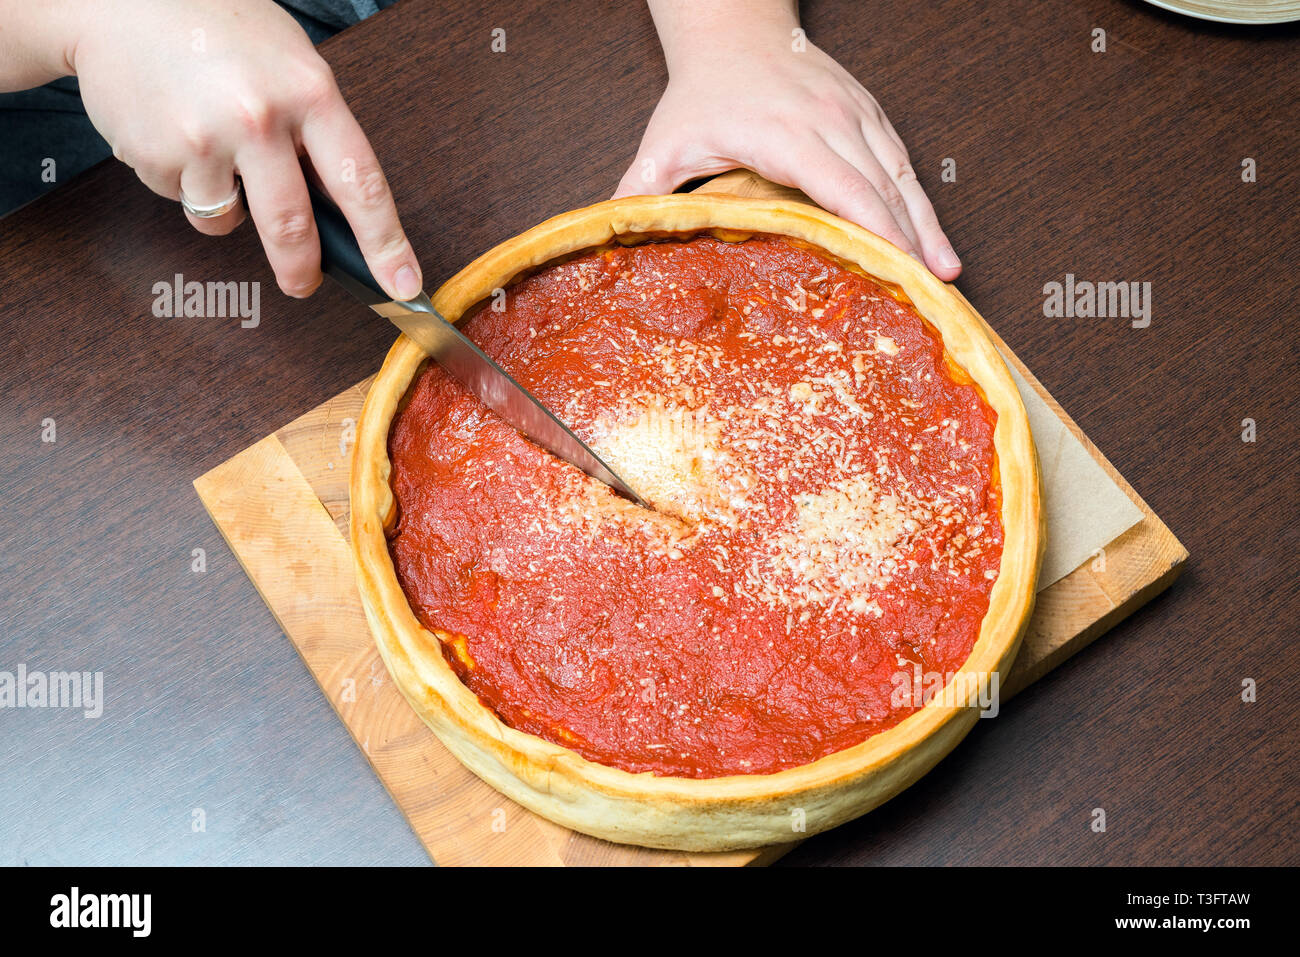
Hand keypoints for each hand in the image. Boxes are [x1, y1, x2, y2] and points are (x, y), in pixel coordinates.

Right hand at [70, 0, 420, 298]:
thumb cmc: (215, 24)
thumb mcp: (290, 63)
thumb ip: (315, 129)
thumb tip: (339, 207)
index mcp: (309, 93)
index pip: (362, 184)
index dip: (385, 243)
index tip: (403, 284)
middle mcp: (259, 118)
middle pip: (292, 226)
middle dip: (301, 269)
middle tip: (301, 283)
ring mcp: (204, 140)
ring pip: (226, 220)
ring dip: (224, 205)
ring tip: (211, 148)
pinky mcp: (156, 156)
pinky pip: (181, 199)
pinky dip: (182, 179)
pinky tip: (175, 131)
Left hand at [616, 2, 959, 280]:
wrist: (732, 30)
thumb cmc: (700, 94)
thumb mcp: (665, 143)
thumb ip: (641, 191)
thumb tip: (607, 234)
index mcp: (783, 135)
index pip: (840, 188)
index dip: (871, 229)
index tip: (893, 269)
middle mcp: (828, 122)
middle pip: (879, 188)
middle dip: (908, 241)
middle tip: (929, 294)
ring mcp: (854, 114)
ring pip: (900, 174)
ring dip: (926, 225)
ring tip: (946, 272)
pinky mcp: (867, 112)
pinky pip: (901, 160)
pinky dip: (920, 199)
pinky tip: (933, 236)